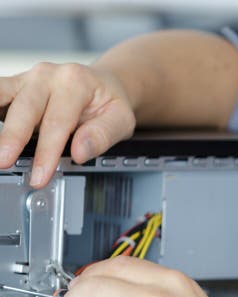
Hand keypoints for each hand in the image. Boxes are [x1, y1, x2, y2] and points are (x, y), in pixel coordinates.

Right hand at [0, 62, 135, 187]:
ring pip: (3, 96)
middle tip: (5, 161)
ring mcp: (28, 79)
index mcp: (75, 82)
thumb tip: (79, 152)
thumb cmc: (110, 102)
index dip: (47, 152)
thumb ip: (102, 135)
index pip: (58, 122)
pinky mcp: (15, 86)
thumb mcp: (121, 119)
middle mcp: (48, 76)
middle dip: (14, 138)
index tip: (41, 174)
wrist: (104, 84)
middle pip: (25, 109)